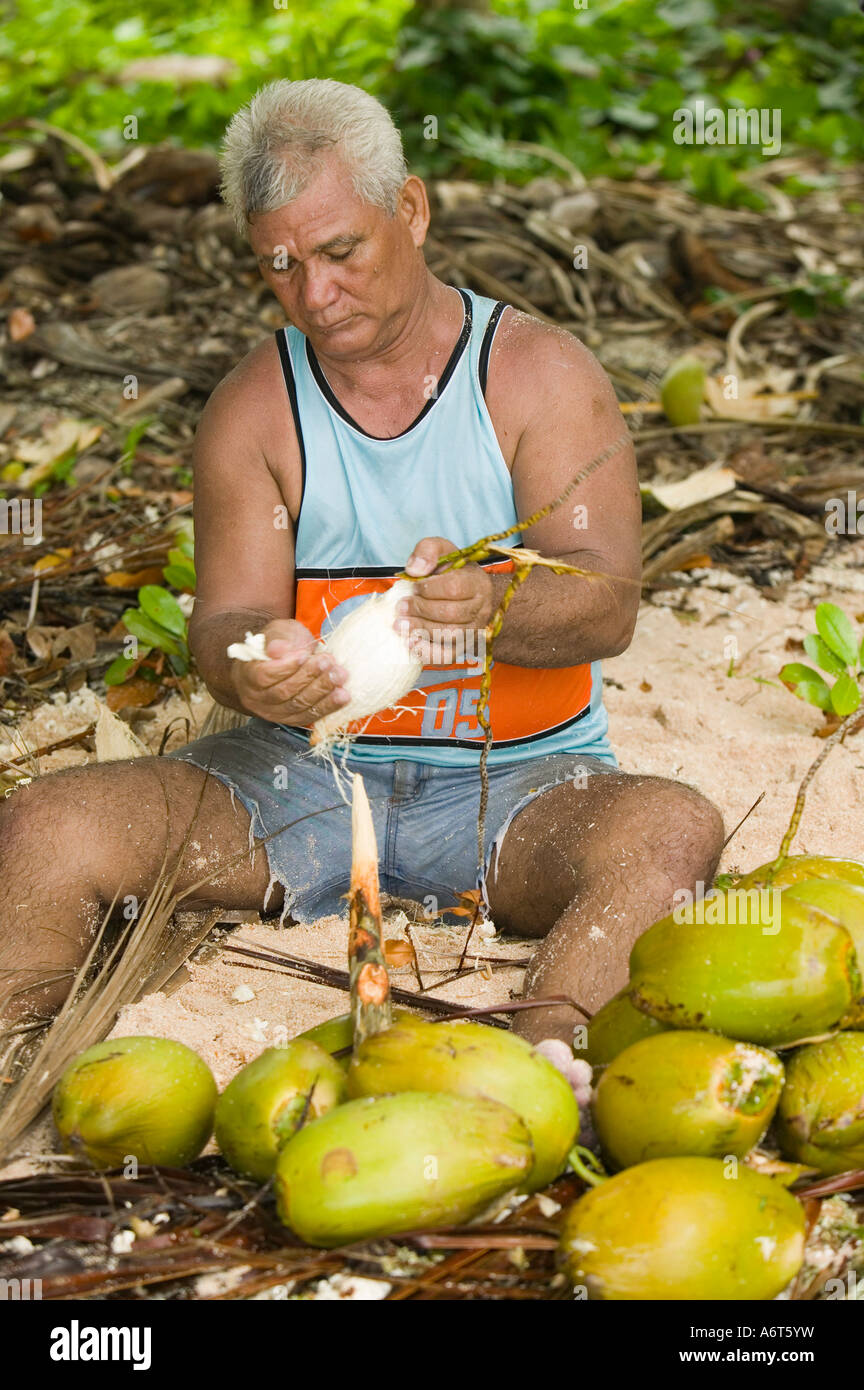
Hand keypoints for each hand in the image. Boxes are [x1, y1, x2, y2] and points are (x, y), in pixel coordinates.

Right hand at [229, 619, 349, 726]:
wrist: (281, 662)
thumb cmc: (280, 645)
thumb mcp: (278, 632)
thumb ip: (278, 638)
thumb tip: (278, 649)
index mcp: (247, 673)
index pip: (264, 675)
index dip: (286, 667)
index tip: (304, 654)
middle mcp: (256, 698)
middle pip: (283, 692)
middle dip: (309, 677)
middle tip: (329, 662)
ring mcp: (273, 712)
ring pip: (297, 706)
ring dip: (321, 691)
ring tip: (340, 676)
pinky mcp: (291, 719)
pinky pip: (308, 716)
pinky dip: (327, 707)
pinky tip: (343, 696)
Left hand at [397, 537, 493, 656]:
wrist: (463, 592)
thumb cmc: (449, 571)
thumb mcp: (441, 550)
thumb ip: (427, 551)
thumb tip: (414, 570)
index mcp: (477, 582)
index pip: (455, 587)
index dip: (430, 589)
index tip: (413, 586)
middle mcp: (481, 608)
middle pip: (452, 613)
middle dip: (421, 610)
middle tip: (400, 607)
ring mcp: (474, 630)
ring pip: (450, 635)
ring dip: (421, 630)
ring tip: (399, 624)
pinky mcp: (462, 647)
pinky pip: (448, 655)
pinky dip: (427, 652)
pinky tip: (410, 643)